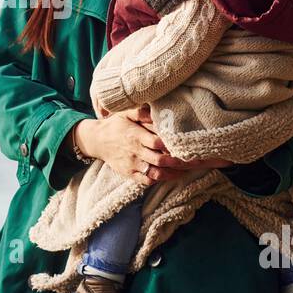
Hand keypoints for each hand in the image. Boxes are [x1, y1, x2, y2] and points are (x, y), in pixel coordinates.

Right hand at [72, 113, 189, 187]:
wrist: (97, 140)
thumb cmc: (115, 124)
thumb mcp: (125, 112)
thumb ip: (140, 112)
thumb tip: (155, 111)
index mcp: (136, 135)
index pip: (157, 142)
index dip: (171, 145)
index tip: (186, 145)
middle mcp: (135, 151)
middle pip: (160, 160)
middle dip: (178, 162)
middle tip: (195, 161)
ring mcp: (132, 164)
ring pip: (155, 173)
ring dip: (172, 173)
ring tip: (186, 170)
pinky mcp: (129, 173)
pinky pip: (146, 180)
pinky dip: (160, 180)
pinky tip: (171, 175)